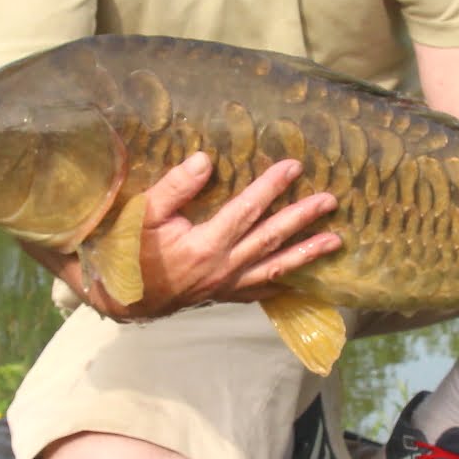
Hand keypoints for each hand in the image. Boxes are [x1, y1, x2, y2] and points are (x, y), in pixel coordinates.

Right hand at [84, 152, 340, 319]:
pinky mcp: (224, 295)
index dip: (271, 187)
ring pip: (274, 268)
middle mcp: (223, 268)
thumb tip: (206, 161)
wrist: (121, 297)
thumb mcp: (144, 214)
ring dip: (306, 253)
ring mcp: (227, 285)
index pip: (247, 210)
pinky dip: (284, 284)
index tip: (293, 167)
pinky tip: (303, 279)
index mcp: (205, 245)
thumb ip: (176, 187)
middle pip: (271, 238)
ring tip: (336, 241)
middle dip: (302, 217)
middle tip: (329, 200)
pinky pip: (261, 292)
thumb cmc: (128, 250)